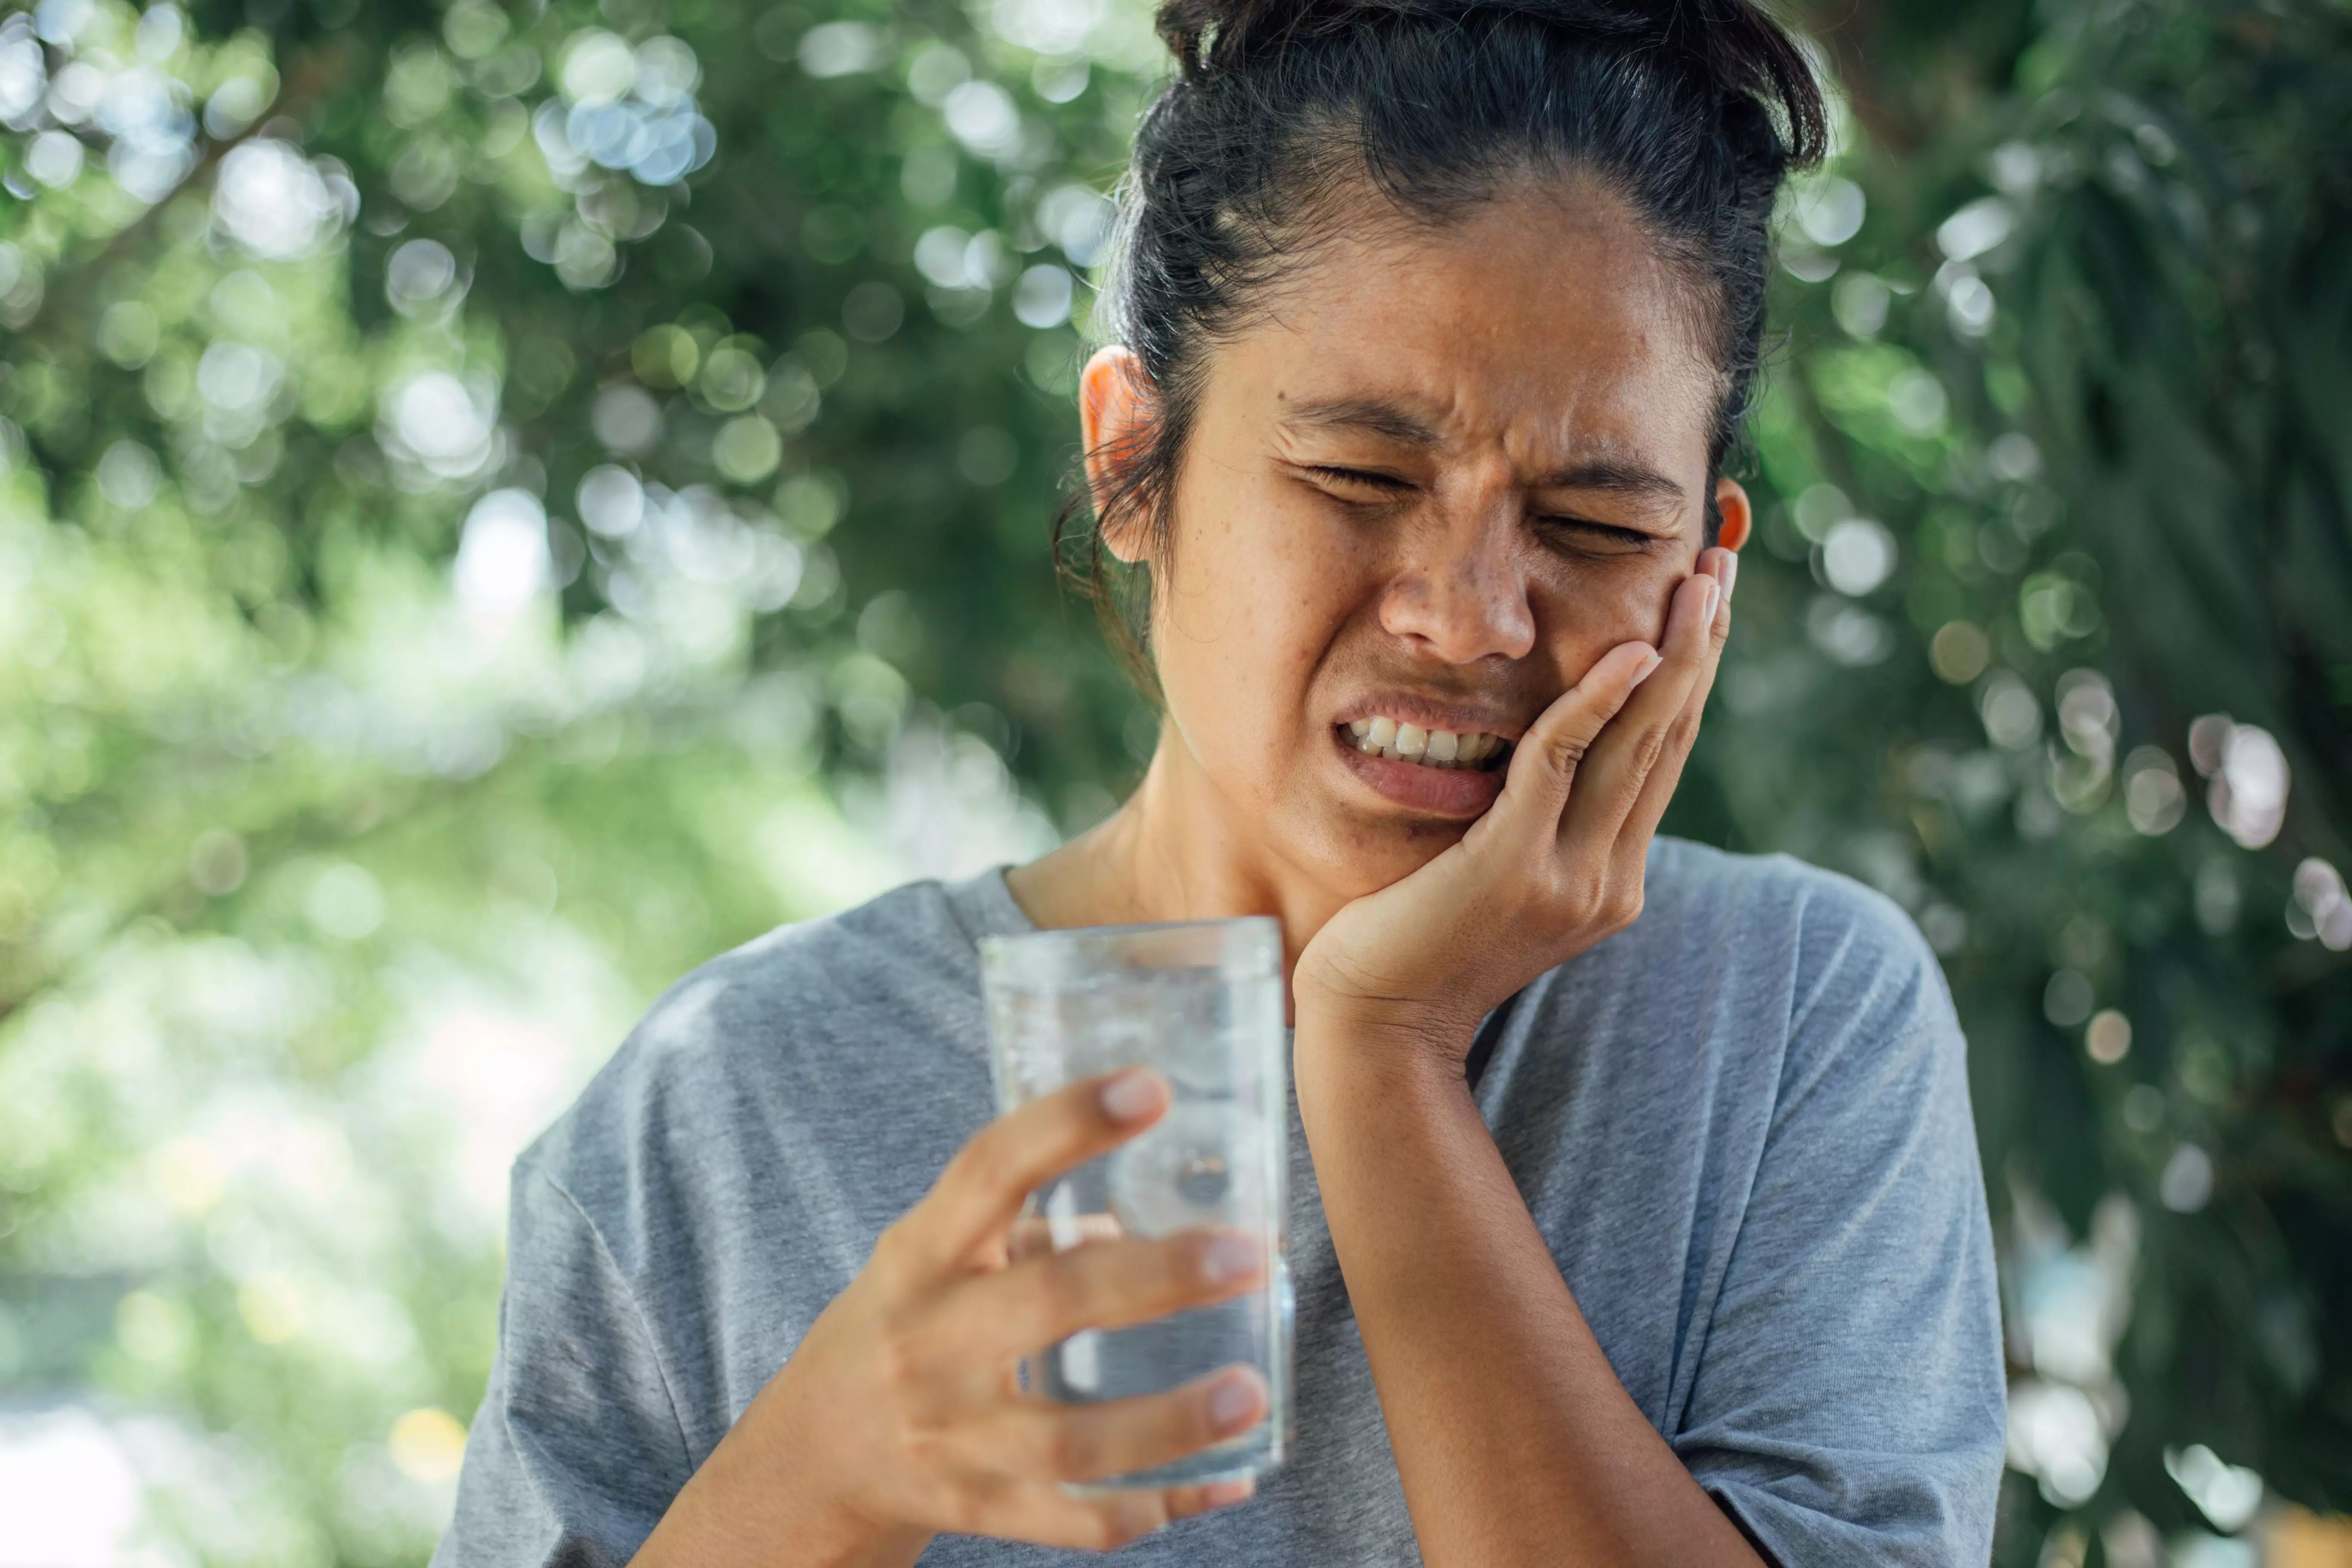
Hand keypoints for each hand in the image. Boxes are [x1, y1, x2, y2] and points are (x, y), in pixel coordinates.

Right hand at [634, 1069, 1270, 1566]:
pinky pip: (1074, 1519)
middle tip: (1247, 1254)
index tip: (1153, 1087)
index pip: (989, 1170)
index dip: (1067, 1124)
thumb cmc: (903, 1321)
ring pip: (1068, 1439)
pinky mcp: (976, 1507)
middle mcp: (929, 1340)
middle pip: (1045, 1304)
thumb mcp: (936, 1253)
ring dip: (1170, 1420)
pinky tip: (1227, 1477)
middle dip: (1154, 1280)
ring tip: (1252, 1388)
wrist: (813, 1452)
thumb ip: (1031, 1227)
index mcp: (921, 1253)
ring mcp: (951, 1434)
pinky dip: (1155, 1506)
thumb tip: (1143, 1220)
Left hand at [1294, 548, 1735, 1066]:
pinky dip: (1598, 703)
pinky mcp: (1514, 868)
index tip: (1709, 607)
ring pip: (1637, 744)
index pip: (1662, 758)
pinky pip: (1563, 765)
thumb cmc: (1415, 946)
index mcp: (1609, 880)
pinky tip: (1629, 652)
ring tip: (1698, 585)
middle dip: (1700, 649)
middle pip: (1668, 740)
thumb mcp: (1497, 880)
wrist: (1377, 1029)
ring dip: (1673, 657)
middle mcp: (1607, 879)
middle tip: (1722, 569)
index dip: (1690, 678)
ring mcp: (1567, 877)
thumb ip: (1535, 828)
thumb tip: (1548, 763)